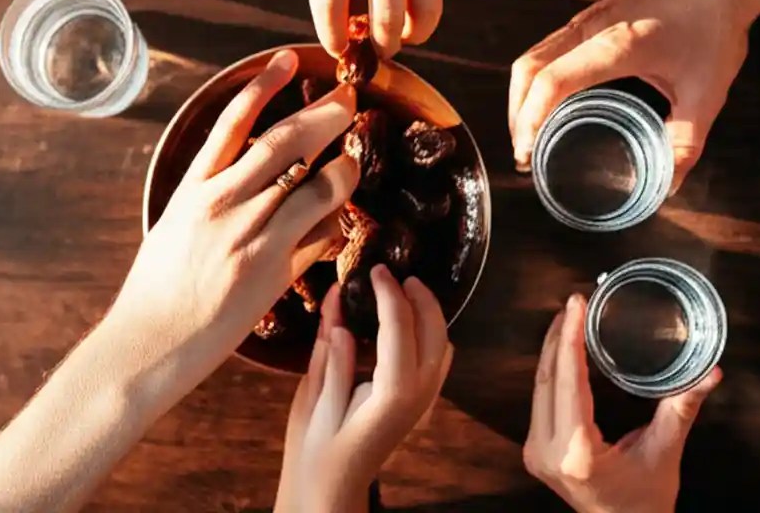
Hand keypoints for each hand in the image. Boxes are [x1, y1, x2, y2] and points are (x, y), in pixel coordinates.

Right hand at [111, 49, 358, 366]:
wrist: (149, 343)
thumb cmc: (156, 289)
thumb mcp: (174, 226)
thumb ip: (209, 196)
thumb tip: (240, 172)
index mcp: (195, 188)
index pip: (235, 121)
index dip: (265, 84)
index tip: (289, 59)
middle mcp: (224, 204)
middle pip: (286, 142)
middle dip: (325, 115)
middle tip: (349, 98)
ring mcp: (252, 237)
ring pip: (317, 185)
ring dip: (344, 167)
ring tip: (353, 160)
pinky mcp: (274, 273)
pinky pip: (320, 235)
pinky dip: (335, 224)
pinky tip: (342, 221)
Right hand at [276, 265, 452, 512]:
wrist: (330, 492)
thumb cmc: (318, 451)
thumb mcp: (316, 397)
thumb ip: (331, 349)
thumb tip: (337, 302)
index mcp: (393, 391)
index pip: (399, 325)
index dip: (388, 292)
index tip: (375, 269)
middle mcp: (418, 395)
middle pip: (435, 331)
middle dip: (419, 297)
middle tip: (393, 274)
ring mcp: (424, 401)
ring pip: (443, 345)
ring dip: (428, 314)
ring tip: (401, 291)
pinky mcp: (420, 405)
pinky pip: (438, 361)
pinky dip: (429, 334)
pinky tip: (405, 324)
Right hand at [508, 0, 758, 190]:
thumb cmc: (716, 28)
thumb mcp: (706, 94)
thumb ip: (685, 144)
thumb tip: (668, 187)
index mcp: (615, 46)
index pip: (551, 82)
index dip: (529, 121)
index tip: (526, 156)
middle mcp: (591, 28)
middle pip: (527, 70)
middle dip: (516, 115)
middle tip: (524, 154)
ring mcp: (589, 19)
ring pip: (533, 56)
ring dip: (522, 95)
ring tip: (530, 132)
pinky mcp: (594, 17)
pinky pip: (549, 47)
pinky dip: (537, 78)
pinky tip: (550, 101)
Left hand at [523, 295, 720, 512]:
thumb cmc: (646, 499)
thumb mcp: (665, 451)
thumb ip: (683, 408)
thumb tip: (712, 372)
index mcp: (575, 452)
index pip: (568, 382)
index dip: (570, 338)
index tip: (575, 305)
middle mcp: (546, 451)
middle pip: (547, 379)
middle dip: (559, 336)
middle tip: (574, 303)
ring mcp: (535, 451)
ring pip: (538, 387)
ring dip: (552, 350)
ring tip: (568, 317)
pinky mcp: (534, 449)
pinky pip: (539, 399)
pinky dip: (552, 370)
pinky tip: (563, 349)